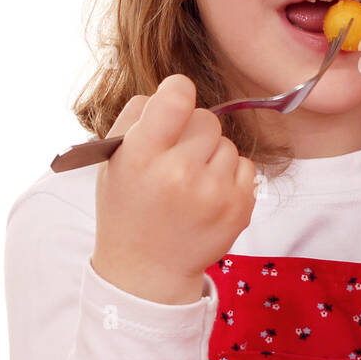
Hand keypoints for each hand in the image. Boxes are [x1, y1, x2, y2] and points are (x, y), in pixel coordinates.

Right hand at [91, 75, 257, 304]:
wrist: (148, 269)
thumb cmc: (129, 207)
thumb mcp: (114, 159)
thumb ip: (137, 116)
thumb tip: (173, 90)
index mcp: (142, 157)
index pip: (176, 100)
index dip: (178, 91)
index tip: (175, 99)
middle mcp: (180, 174)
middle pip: (207, 119)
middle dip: (193, 131)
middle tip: (177, 157)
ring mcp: (214, 194)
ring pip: (227, 143)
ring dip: (212, 156)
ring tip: (190, 182)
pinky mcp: (240, 208)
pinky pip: (246, 165)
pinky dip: (230, 175)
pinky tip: (208, 193)